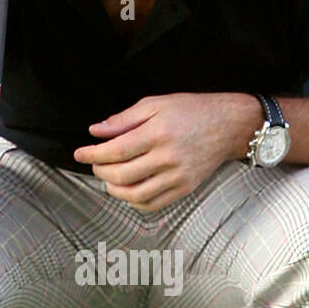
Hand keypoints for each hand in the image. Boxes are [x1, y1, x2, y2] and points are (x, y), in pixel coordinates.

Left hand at [73, 93, 262, 212]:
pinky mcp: (185, 188)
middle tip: (96, 163)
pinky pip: (152, 204)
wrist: (229, 125)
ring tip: (109, 178)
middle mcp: (168, 157)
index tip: (80, 153)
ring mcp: (177, 176)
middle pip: (121, 175)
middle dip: (100, 171)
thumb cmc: (192, 111)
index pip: (115, 151)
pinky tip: (128, 191)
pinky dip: (134, 201)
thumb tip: (96, 131)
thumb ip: (124, 119)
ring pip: (134, 194)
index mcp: (158, 133)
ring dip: (113, 189)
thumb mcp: (156, 103)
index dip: (92, 155)